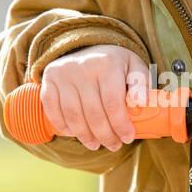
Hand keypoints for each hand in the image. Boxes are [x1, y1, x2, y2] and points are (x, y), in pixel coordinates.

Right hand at [38, 45, 152, 151]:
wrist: (90, 46)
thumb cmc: (116, 64)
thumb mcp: (135, 67)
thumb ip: (142, 83)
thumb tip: (140, 101)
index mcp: (108, 64)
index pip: (113, 103)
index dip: (120, 125)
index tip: (127, 137)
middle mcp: (84, 67)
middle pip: (93, 113)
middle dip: (105, 135)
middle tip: (113, 145)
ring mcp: (64, 72)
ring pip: (73, 114)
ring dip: (85, 135)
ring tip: (95, 144)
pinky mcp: (50, 78)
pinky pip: (51, 106)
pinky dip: (61, 124)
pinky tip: (73, 133)